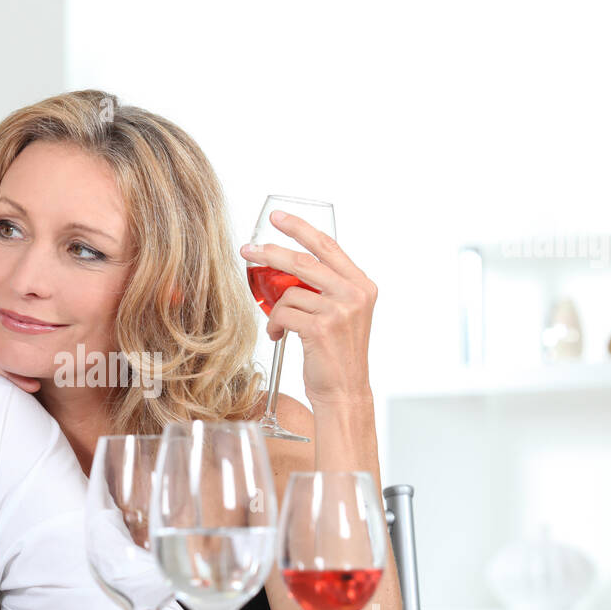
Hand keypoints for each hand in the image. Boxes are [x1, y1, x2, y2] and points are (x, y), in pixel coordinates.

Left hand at [239, 212, 376, 407]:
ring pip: (289, 292)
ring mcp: (339, 310)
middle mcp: (355, 293)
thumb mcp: (342, 314)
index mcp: (361, 285)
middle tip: (248, 249)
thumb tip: (287, 266)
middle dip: (270, 252)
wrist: (344, 391)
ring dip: (275, 309)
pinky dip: (275, 325)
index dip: (300, 228)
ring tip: (278, 326)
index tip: (279, 218)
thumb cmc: (336, 355)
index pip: (327, 245)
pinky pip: (283, 314)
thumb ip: (326, 288)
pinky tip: (279, 336)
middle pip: (303, 260)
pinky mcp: (321, 328)